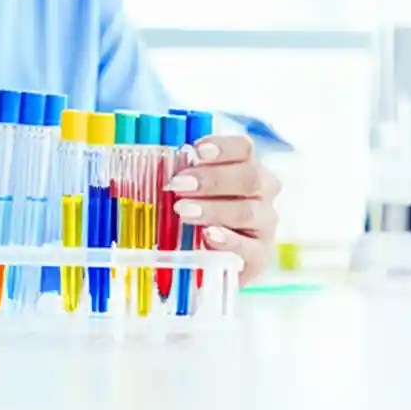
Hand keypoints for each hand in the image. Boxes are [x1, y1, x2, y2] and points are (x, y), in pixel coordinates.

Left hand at [166, 135, 279, 284]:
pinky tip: (208, 236)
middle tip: (178, 185)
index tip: (196, 151)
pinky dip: (228, 241)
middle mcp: (262, 193)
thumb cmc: (196, 217)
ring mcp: (264, 225)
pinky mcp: (260, 256)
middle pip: (250, 177)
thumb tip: (146, 167)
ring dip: (213, 209)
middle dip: (212, 179)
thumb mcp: (186, 194)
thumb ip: (178, 179)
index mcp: (246, 167)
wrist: (210, 262)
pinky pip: (250, 248)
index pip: (245, 148)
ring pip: (248, 211)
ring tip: (182, 211)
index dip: (223, 147)